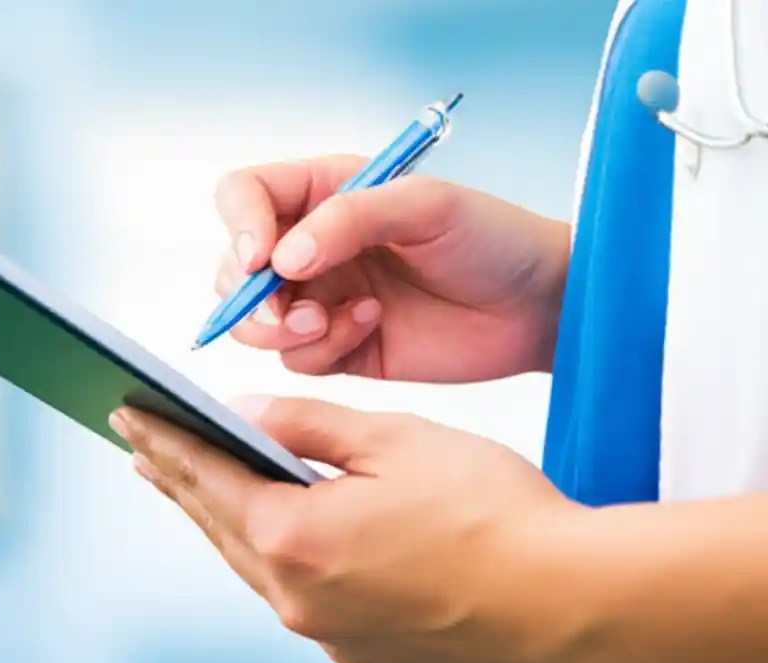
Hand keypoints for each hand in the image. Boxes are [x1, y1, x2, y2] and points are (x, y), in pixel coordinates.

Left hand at [110, 398, 590, 662]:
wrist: (573, 603)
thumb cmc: (495, 514)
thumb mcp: (394, 439)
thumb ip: (308, 424)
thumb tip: (245, 415)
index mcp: (296, 538)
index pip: (205, 478)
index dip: (164, 440)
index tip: (128, 415)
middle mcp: (298, 598)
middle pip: (219, 525)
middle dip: (177, 479)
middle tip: (140, 445)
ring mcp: (329, 633)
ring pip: (255, 564)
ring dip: (220, 519)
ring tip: (190, 487)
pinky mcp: (363, 650)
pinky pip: (298, 595)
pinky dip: (275, 556)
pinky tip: (278, 535)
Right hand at [212, 156, 569, 380]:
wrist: (540, 307)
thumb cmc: (493, 238)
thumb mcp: (426, 206)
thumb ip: (349, 219)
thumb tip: (280, 259)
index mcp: (323, 192)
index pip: (244, 196)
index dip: (238, 225)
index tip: (260, 258)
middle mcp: (311, 244)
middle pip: (235, 268)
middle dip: (250, 296)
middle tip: (290, 313)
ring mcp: (322, 297)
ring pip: (256, 322)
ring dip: (282, 329)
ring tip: (334, 322)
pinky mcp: (340, 346)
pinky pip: (298, 359)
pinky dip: (322, 349)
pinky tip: (372, 328)